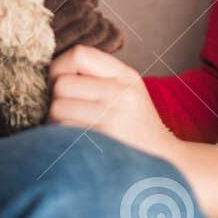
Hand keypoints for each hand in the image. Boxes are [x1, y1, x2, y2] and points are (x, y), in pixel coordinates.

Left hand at [47, 45, 180, 162]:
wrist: (163, 163)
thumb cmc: (136, 126)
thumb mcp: (128, 91)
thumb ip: (99, 75)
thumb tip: (53, 72)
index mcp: (125, 75)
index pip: (79, 54)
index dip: (59, 67)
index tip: (58, 82)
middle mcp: (121, 92)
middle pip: (62, 84)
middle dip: (55, 99)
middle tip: (64, 111)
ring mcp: (113, 117)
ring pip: (57, 108)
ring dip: (55, 121)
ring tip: (69, 129)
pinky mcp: (103, 141)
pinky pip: (63, 132)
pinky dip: (59, 138)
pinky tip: (73, 142)